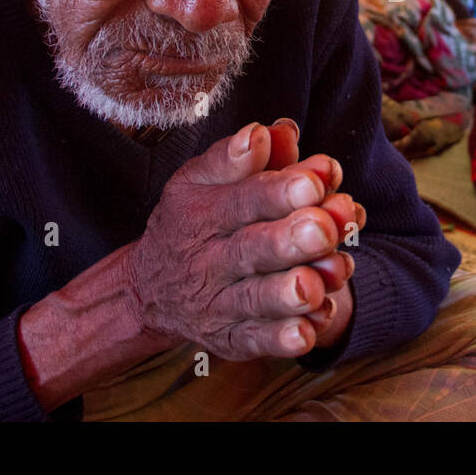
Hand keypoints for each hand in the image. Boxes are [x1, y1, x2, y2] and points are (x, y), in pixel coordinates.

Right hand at [125, 120, 360, 360]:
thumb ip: (241, 157)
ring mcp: (220, 304)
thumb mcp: (201, 180)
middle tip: (325, 228)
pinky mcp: (231, 339)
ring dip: (288, 294)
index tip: (316, 180)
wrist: (150, 288)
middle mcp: (210, 260)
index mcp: (203, 213)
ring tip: (316, 284)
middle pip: (252, 250)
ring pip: (256, 300)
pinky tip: (308, 331)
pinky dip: (281, 340)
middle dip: (290, 240)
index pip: (243, 200)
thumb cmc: (191, 220)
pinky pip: (256, 342)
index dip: (279, 190)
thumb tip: (276, 132)